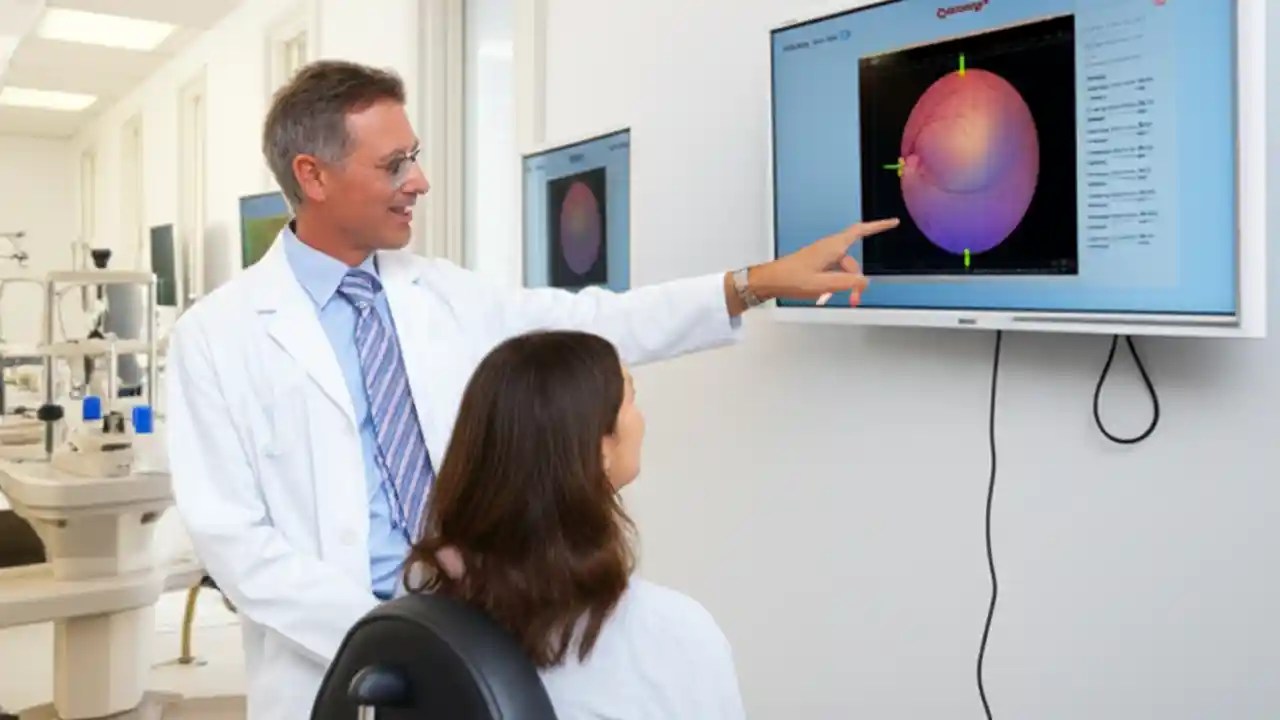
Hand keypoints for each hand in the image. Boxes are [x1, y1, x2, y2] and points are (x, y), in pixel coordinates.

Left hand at [750, 218, 899, 306]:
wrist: (770, 280)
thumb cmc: (792, 279)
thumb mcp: (823, 284)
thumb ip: (847, 282)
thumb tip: (864, 281)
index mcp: (832, 247)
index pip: (859, 231)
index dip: (878, 226)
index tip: (892, 223)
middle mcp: (829, 248)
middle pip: (852, 262)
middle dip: (856, 280)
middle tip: (854, 300)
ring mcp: (822, 256)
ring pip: (843, 269)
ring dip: (845, 285)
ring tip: (840, 300)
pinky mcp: (816, 263)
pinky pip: (833, 272)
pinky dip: (835, 283)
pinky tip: (827, 294)